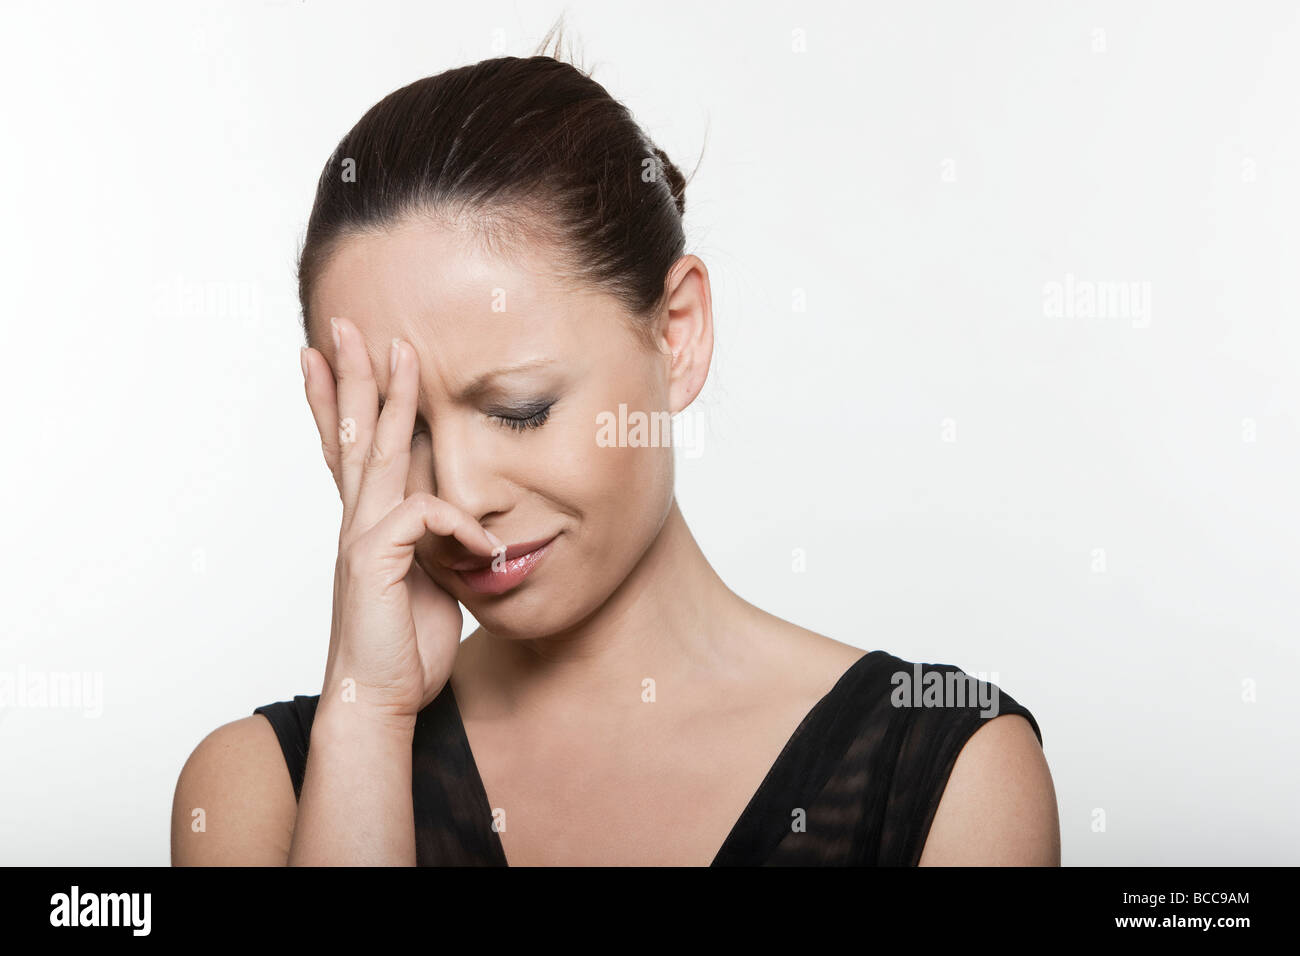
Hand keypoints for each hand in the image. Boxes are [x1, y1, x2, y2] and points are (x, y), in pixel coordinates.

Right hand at [299, 317, 500, 724]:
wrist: (378, 698)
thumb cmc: (404, 644)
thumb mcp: (429, 578)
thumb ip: (436, 538)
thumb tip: (460, 510)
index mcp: (369, 523)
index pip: (352, 448)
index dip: (342, 402)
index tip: (333, 356)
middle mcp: (357, 521)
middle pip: (354, 434)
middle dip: (351, 376)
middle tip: (344, 325)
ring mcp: (360, 537)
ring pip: (378, 453)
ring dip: (388, 400)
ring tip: (394, 352)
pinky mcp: (374, 560)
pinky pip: (424, 515)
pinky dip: (457, 524)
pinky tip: (479, 550)